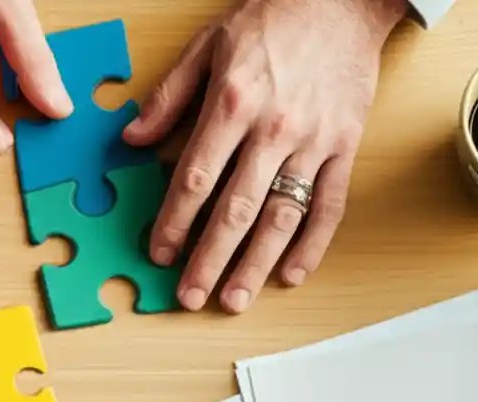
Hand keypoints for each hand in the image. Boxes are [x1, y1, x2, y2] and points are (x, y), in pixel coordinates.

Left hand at [125, 0, 408, 312]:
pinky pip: (329, 206)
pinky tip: (291, 274)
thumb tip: (133, 140)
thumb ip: (169, 96)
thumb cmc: (273, 19)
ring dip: (255, 264)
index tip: (158, 252)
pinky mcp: (345, 147)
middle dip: (209, 259)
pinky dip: (312, 244)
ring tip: (234, 299)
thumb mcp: (208, 45)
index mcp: (231, 104)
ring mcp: (313, 142)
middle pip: (235, 210)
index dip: (174, 222)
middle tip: (189, 297)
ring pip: (280, 216)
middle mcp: (273, 129)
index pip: (195, 178)